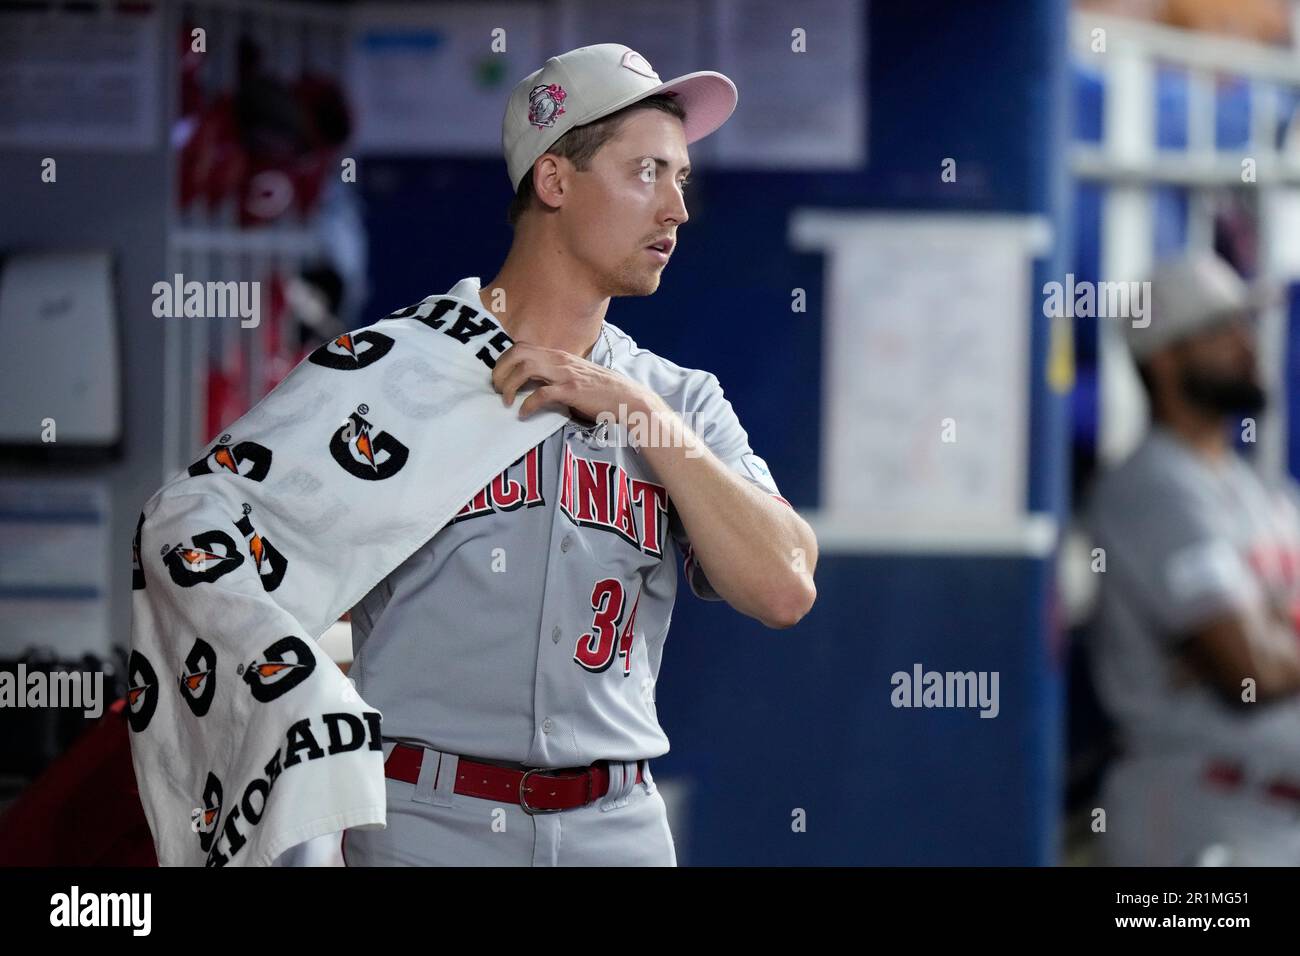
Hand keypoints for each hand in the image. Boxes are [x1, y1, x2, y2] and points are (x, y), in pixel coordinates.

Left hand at [491, 342, 655, 423]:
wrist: (627, 398)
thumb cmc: (601, 391)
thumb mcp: (575, 375)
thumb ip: (555, 375)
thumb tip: (534, 383)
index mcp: (558, 355)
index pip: (521, 347)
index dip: (504, 361)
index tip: (499, 378)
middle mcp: (559, 360)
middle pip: (517, 353)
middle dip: (500, 370)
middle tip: (496, 388)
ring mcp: (565, 374)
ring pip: (525, 369)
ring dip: (509, 385)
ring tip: (505, 400)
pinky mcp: (571, 391)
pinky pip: (542, 394)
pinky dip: (527, 404)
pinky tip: (523, 413)